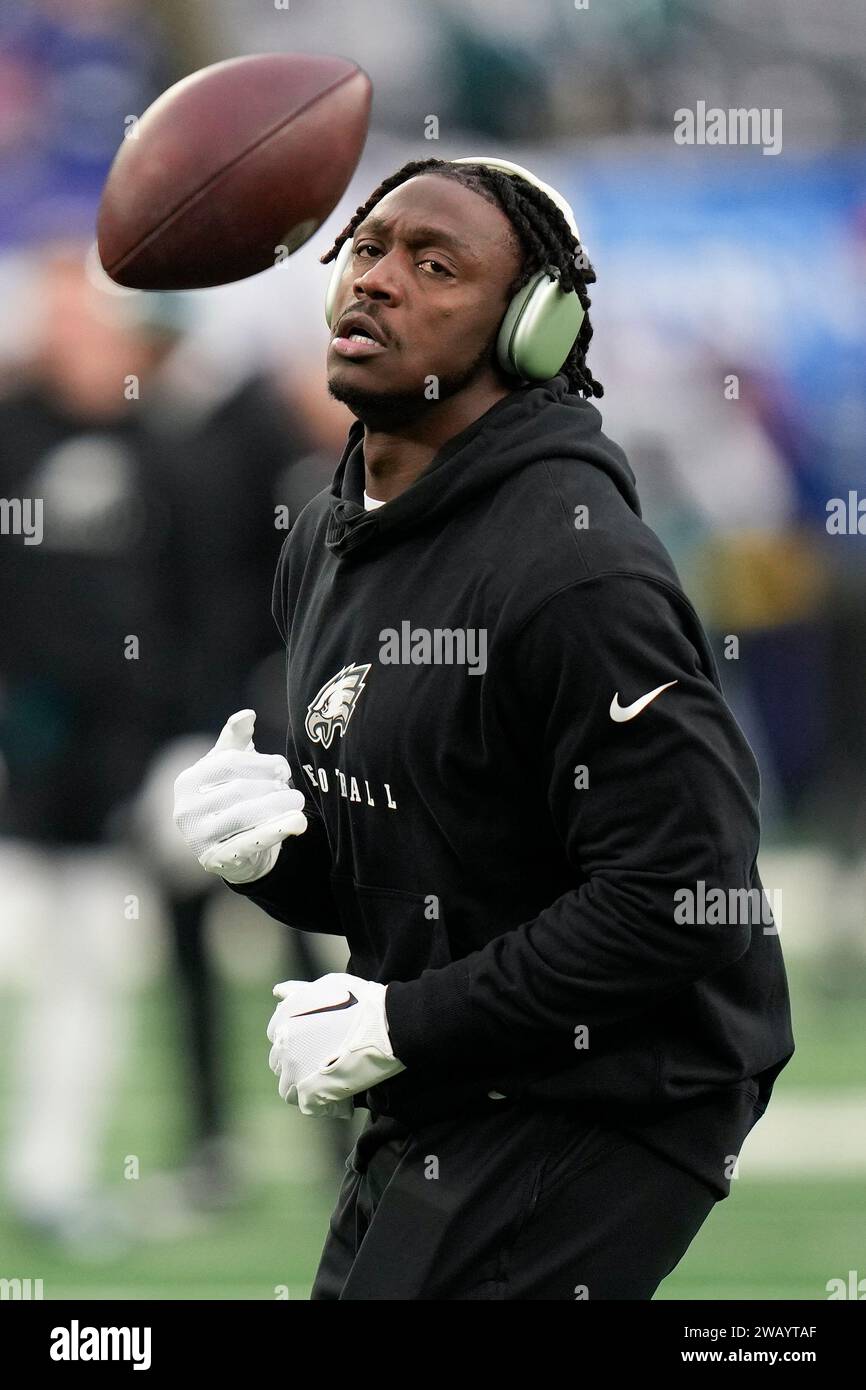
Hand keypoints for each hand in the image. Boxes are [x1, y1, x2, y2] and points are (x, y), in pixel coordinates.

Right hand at [172, 709, 306, 883]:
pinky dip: (276, 831)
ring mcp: (196, 838)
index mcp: (187, 781)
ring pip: (244, 816)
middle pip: (238, 790)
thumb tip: (247, 715)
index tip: (284, 768)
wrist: (232, 845)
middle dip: (272, 787)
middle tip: (294, 790)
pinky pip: (249, 843)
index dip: (261, 763)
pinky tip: (297, 823)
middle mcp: (185, 810)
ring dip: (278, 807)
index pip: (229, 763)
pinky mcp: (215, 861)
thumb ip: (236, 739)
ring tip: (299, 803)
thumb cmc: (230, 796)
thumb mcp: (229, 765)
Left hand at [266, 973, 405, 1117]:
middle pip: (280, 1063)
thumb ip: (298, 991)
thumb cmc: (362, 1001)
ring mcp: (296, 1070)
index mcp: (284, 1019)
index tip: (317, 1043)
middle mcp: (284, 1045)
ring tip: (331, 1081)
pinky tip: (339, 1099)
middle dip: (299, 1062)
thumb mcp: (327, 986)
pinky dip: (321, 1104)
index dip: (298, 1040)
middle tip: (325, 1061)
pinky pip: (308, 1105)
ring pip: (289, 1087)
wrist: (388, 1022)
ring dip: (306, 1085)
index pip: (277, 1037)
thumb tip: (277, 992)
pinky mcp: (311, 1092)